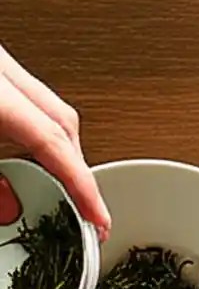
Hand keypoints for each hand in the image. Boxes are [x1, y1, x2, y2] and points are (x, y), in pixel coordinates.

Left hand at [0, 43, 109, 236]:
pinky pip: (29, 99)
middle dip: (79, 171)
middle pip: (62, 122)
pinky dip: (38, 130)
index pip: (53, 140)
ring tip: (62, 187)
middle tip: (86, 211)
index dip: (81, 184)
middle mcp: (0, 71)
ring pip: (49, 109)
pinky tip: (30, 152)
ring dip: (60, 151)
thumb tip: (7, 206)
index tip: (99, 218)